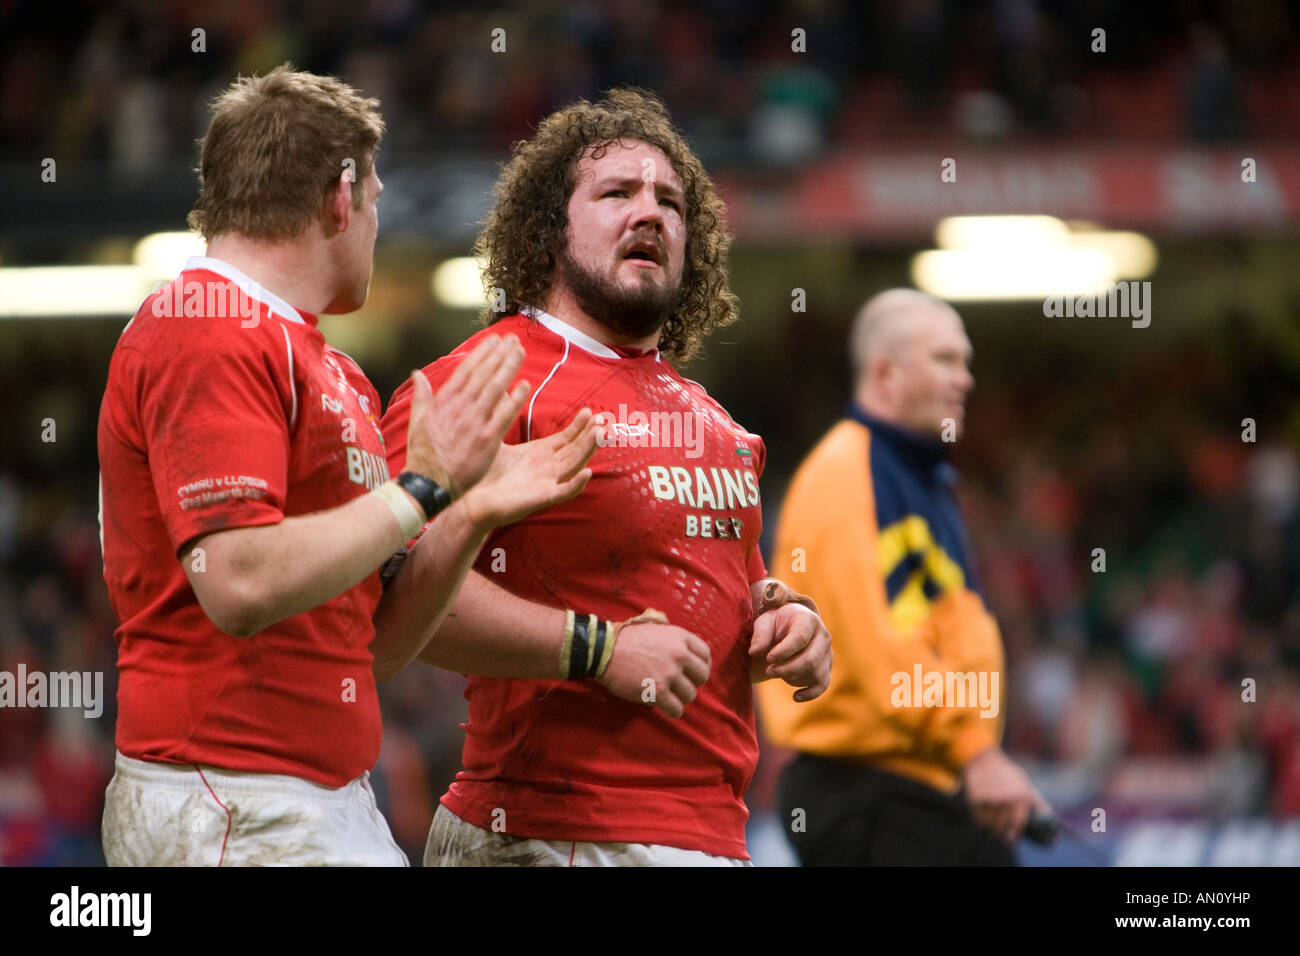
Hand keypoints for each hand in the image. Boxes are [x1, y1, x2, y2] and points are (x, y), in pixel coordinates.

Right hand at [404, 335, 528, 496]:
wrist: (429, 484)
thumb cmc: (424, 455)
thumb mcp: (417, 421)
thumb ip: (421, 396)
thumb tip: (416, 374)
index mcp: (443, 403)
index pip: (466, 371)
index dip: (481, 354)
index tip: (494, 340)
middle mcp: (460, 409)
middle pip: (483, 375)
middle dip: (499, 354)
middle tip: (513, 338)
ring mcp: (474, 423)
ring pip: (494, 389)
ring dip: (508, 368)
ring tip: (520, 351)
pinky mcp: (487, 440)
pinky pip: (504, 415)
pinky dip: (515, 399)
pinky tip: (525, 384)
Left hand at [461, 409, 599, 528]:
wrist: (471, 499)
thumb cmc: (483, 474)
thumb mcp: (495, 440)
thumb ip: (501, 416)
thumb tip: (499, 391)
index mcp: (539, 455)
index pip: (566, 439)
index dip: (579, 426)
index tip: (590, 411)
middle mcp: (547, 468)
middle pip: (575, 449)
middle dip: (590, 434)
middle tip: (603, 419)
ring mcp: (547, 483)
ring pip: (574, 465)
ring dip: (588, 451)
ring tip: (600, 435)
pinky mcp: (542, 498)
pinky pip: (564, 492)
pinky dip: (576, 484)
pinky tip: (587, 472)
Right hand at [597, 609, 711, 718]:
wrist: (604, 650)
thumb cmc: (627, 640)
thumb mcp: (655, 628)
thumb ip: (673, 639)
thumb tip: (686, 654)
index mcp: (680, 637)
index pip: (706, 654)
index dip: (702, 665)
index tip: (695, 673)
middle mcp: (679, 654)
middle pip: (702, 676)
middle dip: (693, 683)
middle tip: (681, 685)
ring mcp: (669, 674)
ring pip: (690, 695)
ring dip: (680, 697)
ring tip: (669, 695)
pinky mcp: (658, 691)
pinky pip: (676, 709)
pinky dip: (672, 711)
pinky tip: (664, 706)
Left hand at [749, 603, 831, 701]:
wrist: (791, 627)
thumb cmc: (776, 624)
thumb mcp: (765, 622)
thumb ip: (760, 635)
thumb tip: (754, 652)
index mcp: (808, 620)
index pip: (800, 638)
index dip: (784, 651)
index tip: (768, 658)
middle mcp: (823, 636)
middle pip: (810, 660)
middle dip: (787, 669)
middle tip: (768, 671)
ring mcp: (827, 653)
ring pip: (816, 674)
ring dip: (793, 679)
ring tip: (776, 672)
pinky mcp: (826, 668)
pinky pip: (822, 685)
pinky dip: (810, 694)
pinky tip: (795, 696)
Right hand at [961, 747, 1050, 843]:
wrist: (983, 758)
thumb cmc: (1006, 772)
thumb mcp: (1024, 783)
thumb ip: (1035, 800)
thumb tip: (1048, 816)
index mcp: (1021, 795)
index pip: (1018, 823)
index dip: (1014, 835)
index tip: (1010, 840)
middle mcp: (1006, 797)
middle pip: (1002, 826)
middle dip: (999, 832)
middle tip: (998, 834)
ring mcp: (990, 797)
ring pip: (988, 824)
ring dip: (988, 827)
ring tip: (989, 824)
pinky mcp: (975, 797)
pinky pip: (976, 817)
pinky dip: (978, 820)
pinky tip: (981, 816)